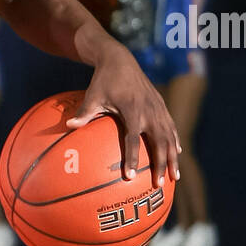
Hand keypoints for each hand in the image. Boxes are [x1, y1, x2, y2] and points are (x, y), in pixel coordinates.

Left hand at [67, 49, 180, 187]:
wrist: (121, 60)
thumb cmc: (103, 81)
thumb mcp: (92, 96)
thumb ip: (84, 113)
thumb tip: (68, 126)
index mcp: (131, 110)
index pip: (132, 139)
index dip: (131, 158)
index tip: (129, 176)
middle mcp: (149, 111)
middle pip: (158, 142)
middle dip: (160, 164)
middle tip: (158, 184)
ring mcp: (158, 109)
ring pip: (170, 137)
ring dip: (173, 157)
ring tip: (174, 177)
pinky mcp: (162, 106)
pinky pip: (172, 127)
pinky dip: (175, 141)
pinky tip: (177, 154)